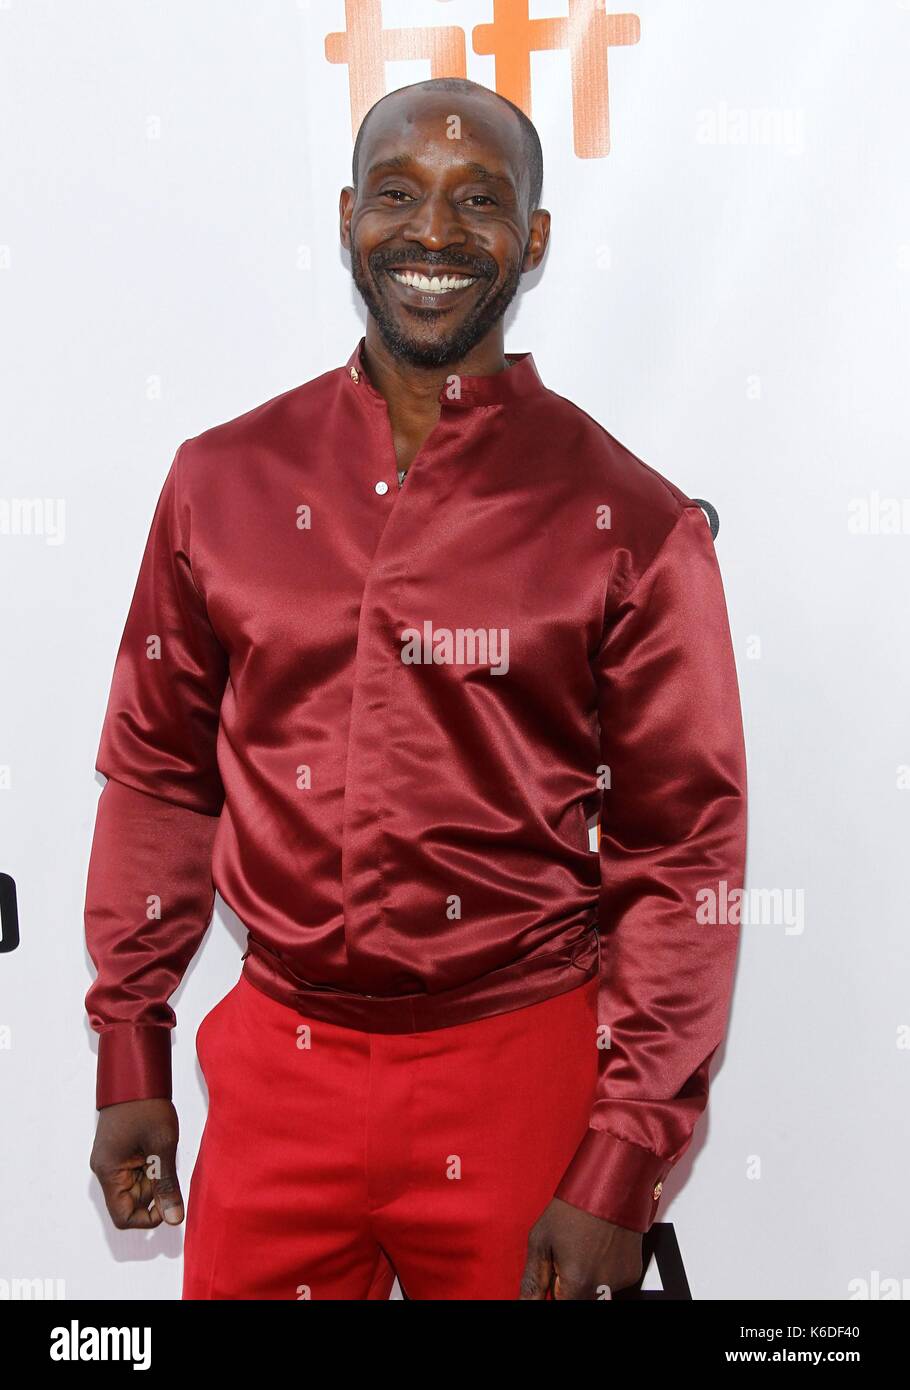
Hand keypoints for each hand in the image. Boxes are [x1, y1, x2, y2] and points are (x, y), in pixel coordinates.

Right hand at [90, 1098, 183, 1229]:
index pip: (124, 1217)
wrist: (137, 1075)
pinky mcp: (120, 1152)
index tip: (170, 1201)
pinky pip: (136, 1173)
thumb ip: (166, 1185)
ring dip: (154, 1179)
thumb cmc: (147, 1107)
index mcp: (109, 1172)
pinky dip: (152, 1168)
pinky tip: (161, 1150)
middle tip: (169, 1166)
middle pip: (131, 1202)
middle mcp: (106, 1170)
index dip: (149, 1218)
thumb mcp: (162, 1146)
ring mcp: (112, 1161)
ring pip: (136, 1188)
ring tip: (165, 1153)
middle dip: (154, 1193)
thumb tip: (175, 1220)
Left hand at [518, 1197, 642, 1298]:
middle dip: (568, 1288)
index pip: (561, 1307)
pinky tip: (599, 1246)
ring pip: (595, 1293)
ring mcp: (620, 1281)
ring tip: (583, 1247)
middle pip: (579, 1301)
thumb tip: (525, 1303)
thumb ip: (533, 1280)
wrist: (613, 1183)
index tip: (552, 1277)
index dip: (553, 1293)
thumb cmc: (573, 1207)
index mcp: (578, 1282)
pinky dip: (602, 1271)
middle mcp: (602, 1287)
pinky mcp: (632, 1273)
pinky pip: (611, 1282)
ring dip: (585, 1281)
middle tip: (564, 1259)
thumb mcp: (541, 1239)